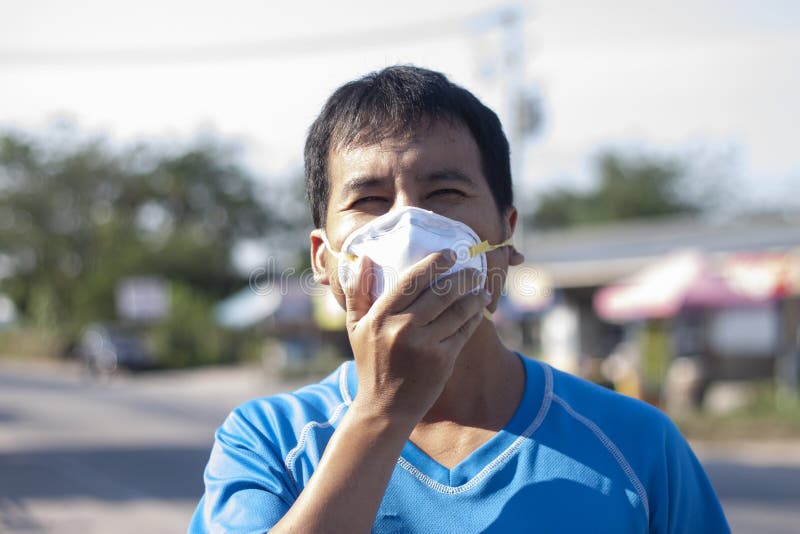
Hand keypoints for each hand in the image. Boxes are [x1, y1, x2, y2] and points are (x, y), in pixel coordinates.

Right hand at [342, 250, 490, 423]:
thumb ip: (358, 292)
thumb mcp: (356, 327)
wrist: (384, 407)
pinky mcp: (443, 360)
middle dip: (462, 277)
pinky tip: (478, 311)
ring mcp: (425, 345)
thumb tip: (364, 258)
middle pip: (440, 292)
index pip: (412, 280)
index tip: (450, 254)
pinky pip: (464, 331)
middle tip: (473, 270)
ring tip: (481, 288)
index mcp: (380, 316)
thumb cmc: (371, 363)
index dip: (434, 263)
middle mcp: (403, 328)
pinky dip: (474, 318)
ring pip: (457, 310)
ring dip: (473, 296)